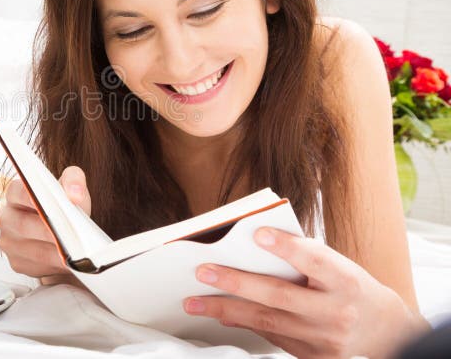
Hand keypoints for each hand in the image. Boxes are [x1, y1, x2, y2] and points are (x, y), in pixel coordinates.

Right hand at [0, 166, 90, 278]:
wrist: (63, 232)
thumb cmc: (62, 208)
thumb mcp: (70, 187)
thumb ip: (74, 180)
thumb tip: (74, 194)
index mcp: (15, 193)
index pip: (19, 193)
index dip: (34, 198)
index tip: (51, 204)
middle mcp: (6, 217)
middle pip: (24, 225)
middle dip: (50, 231)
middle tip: (72, 235)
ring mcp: (8, 242)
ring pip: (32, 249)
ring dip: (56, 252)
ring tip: (76, 253)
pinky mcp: (16, 262)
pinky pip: (35, 266)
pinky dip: (54, 266)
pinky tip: (67, 263)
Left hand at [183, 228, 427, 357]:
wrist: (384, 331)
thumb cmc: (349, 286)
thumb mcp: (338, 266)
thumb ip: (303, 257)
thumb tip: (251, 244)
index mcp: (345, 280)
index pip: (314, 260)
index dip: (286, 247)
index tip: (257, 232)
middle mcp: (336, 311)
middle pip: (280, 296)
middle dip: (236, 283)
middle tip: (202, 272)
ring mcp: (324, 339)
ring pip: (267, 321)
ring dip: (226, 310)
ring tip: (194, 301)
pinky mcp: (314, 357)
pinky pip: (272, 338)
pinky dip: (243, 324)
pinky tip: (220, 315)